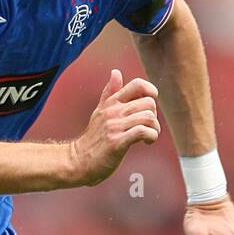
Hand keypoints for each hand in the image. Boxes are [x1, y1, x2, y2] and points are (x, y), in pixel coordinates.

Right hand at [69, 69, 159, 186]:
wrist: (78, 162)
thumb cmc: (93, 139)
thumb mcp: (100, 112)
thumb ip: (110, 93)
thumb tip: (116, 72)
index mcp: (111, 102)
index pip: (137, 85)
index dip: (151, 92)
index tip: (149, 107)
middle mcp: (113, 111)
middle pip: (149, 103)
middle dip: (154, 116)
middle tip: (148, 127)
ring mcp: (114, 126)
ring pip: (148, 118)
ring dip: (155, 129)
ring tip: (149, 136)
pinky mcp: (117, 142)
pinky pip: (143, 132)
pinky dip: (151, 137)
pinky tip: (147, 142)